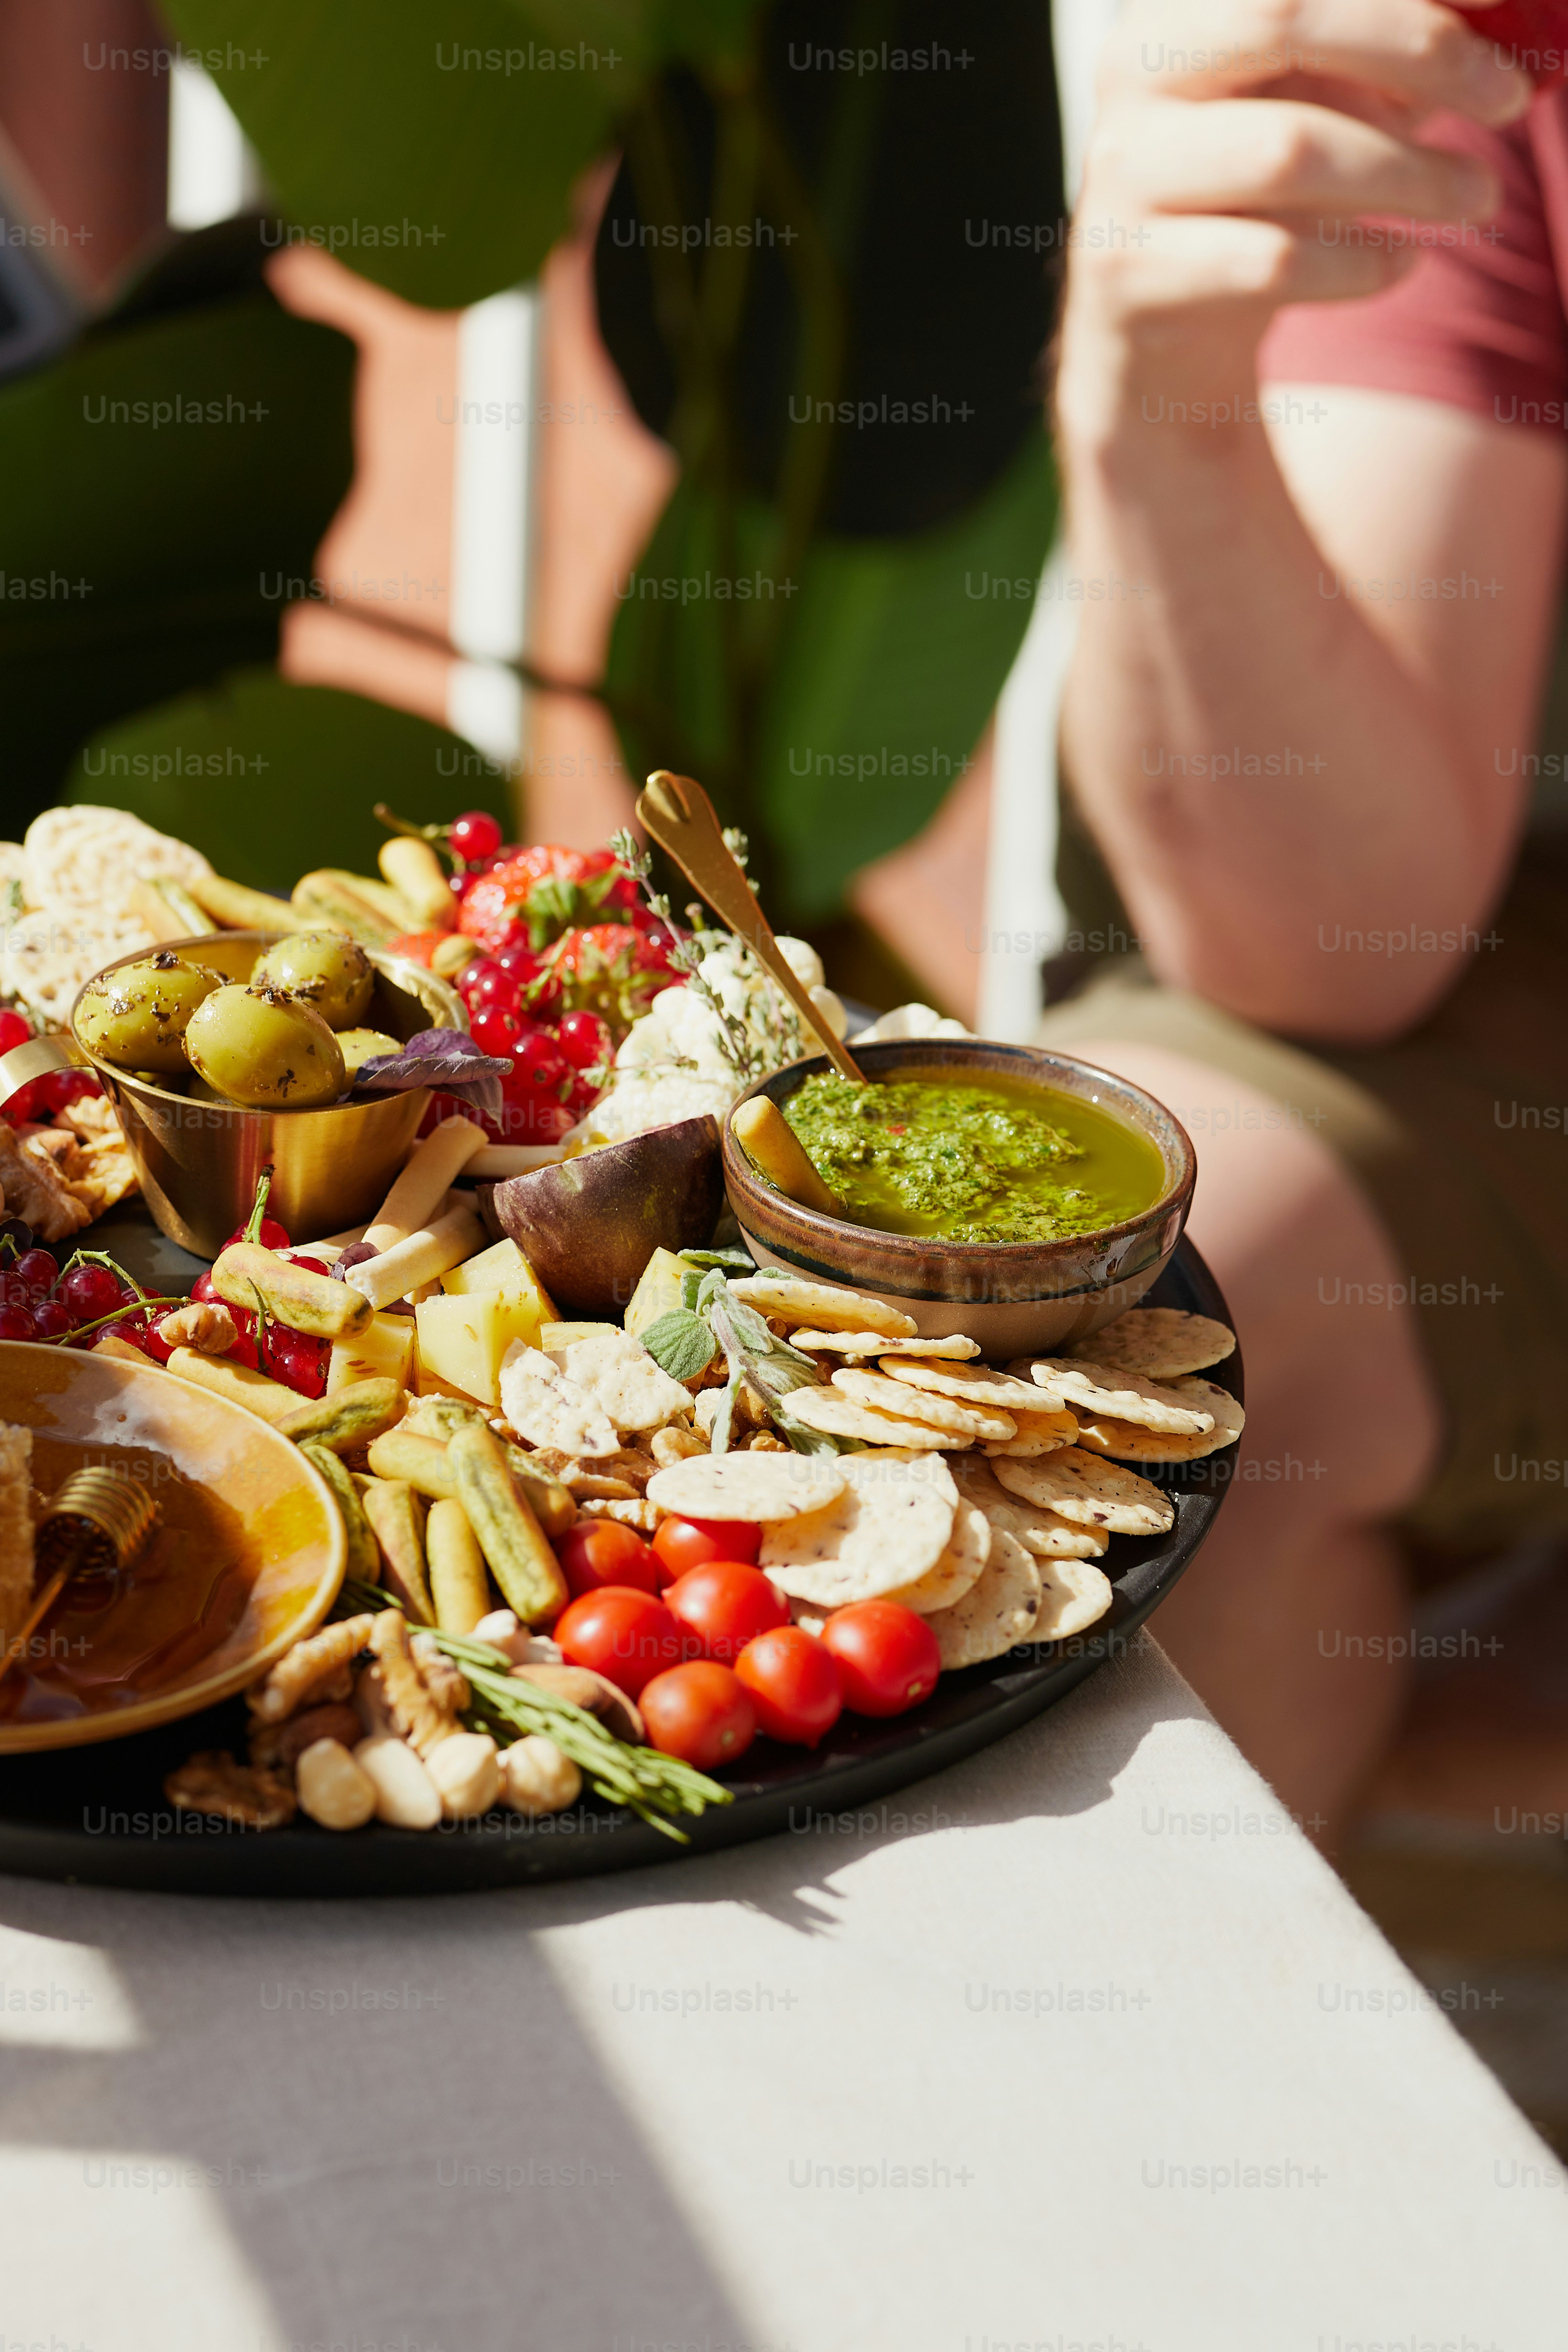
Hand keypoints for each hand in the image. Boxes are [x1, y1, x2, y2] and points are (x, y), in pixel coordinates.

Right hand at [1058, 0, 1532, 435]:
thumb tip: (1500, 20)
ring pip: (1289, 151)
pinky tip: (1397, 262)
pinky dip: (1360, 265)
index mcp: (1180, 9)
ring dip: (1410, 175)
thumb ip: (1389, 52)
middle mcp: (1135, 75)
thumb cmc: (1257, 201)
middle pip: (1283, 18)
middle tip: (1507, 98)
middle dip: (1417, 49)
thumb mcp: (1321, 105)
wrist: (1157, 342)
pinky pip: (1272, 262)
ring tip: (1474, 198)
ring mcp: (1124, 178)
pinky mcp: (1132, 276)